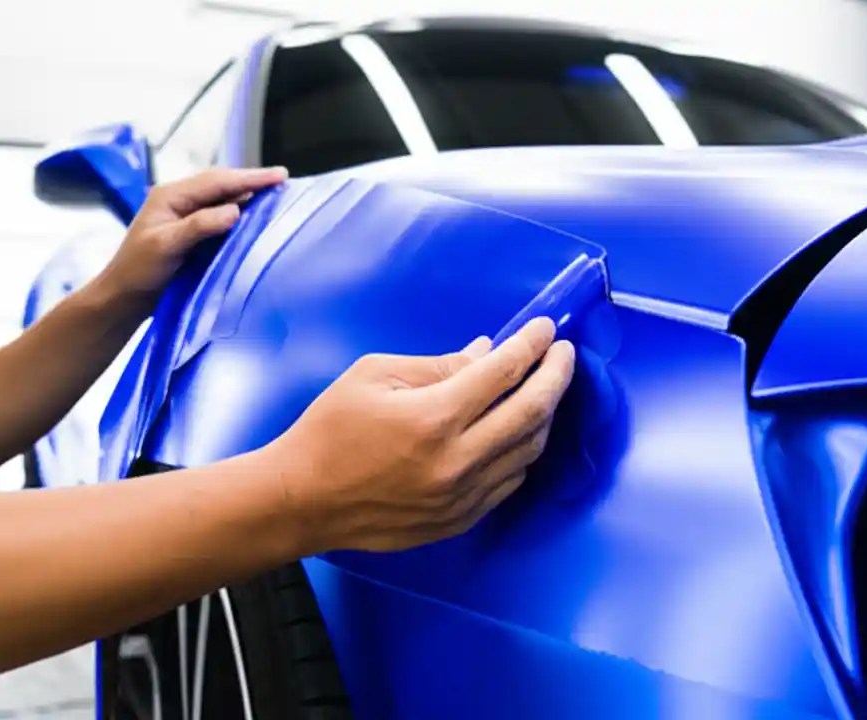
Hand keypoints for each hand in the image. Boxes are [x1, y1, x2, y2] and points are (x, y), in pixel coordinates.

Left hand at [95, 167, 287, 307]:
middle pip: (221, 184)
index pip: (216, 181)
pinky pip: (220, 215)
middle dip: (251, 181)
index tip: (279, 175)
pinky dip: (240, 211)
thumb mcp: (166, 246)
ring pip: (222, 198)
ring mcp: (186, 215)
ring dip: (247, 194)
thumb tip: (234, 210)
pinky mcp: (192, 231)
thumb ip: (199, 226)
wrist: (125, 296)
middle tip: (282, 179)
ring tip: (275, 192)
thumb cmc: (139, 270)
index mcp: (171, 196)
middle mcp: (179, 200)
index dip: (249, 178)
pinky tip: (255, 214)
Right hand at [266, 317, 576, 553]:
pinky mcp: (460, 520)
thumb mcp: (374, 377)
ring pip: (528, 450)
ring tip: (544, 387)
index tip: (546, 329)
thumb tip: (487, 354)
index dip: (532, 346)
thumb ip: (439, 366)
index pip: (504, 373)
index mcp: (433, 418)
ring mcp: (462, 496)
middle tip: (564, 354)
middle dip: (556, 376)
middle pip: (532, 412)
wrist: (302, 501)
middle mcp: (457, 461)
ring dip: (544, 414)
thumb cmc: (330, 430)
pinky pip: (510, 480)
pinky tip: (519, 429)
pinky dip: (523, 450)